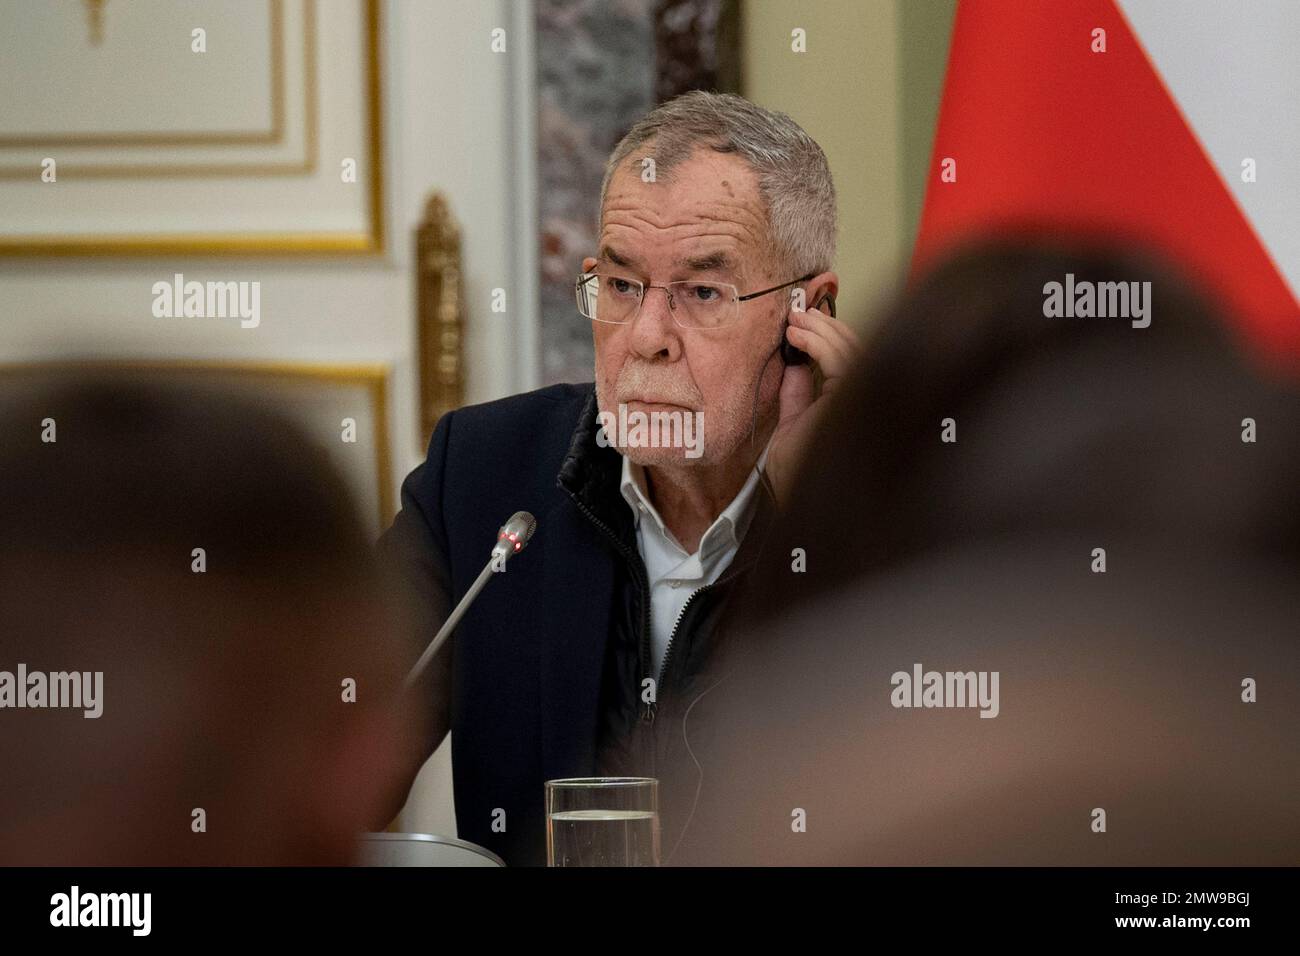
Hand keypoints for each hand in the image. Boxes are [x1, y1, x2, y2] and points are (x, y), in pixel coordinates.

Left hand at [763, 306, 862, 504]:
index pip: (852, 364)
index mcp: (856, 408)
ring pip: (854, 350)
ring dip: (822, 329)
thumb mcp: (793, 428)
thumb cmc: (797, 480)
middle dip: (827, 327)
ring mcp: (867, 401)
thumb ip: (799, 396)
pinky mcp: (856, 402)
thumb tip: (797, 365)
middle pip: (858, 351)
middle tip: (798, 313)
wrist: (798, 509)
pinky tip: (799, 336)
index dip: (830, 339)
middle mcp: (870, 402)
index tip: (800, 324)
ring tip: (796, 319)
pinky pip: (843, 361)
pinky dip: (820, 343)